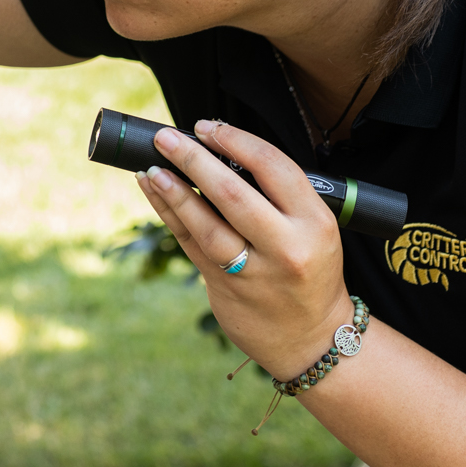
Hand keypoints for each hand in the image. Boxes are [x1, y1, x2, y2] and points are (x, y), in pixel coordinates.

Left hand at [135, 121, 353, 379]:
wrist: (312, 339)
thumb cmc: (310, 270)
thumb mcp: (314, 229)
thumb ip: (279, 197)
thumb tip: (219, 152)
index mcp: (314, 224)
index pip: (274, 168)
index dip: (236, 141)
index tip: (208, 127)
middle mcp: (285, 247)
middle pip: (232, 194)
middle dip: (194, 160)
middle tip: (167, 136)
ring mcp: (253, 272)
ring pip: (205, 225)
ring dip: (173, 191)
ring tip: (151, 165)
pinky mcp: (224, 289)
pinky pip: (190, 244)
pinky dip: (169, 213)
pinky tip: (154, 190)